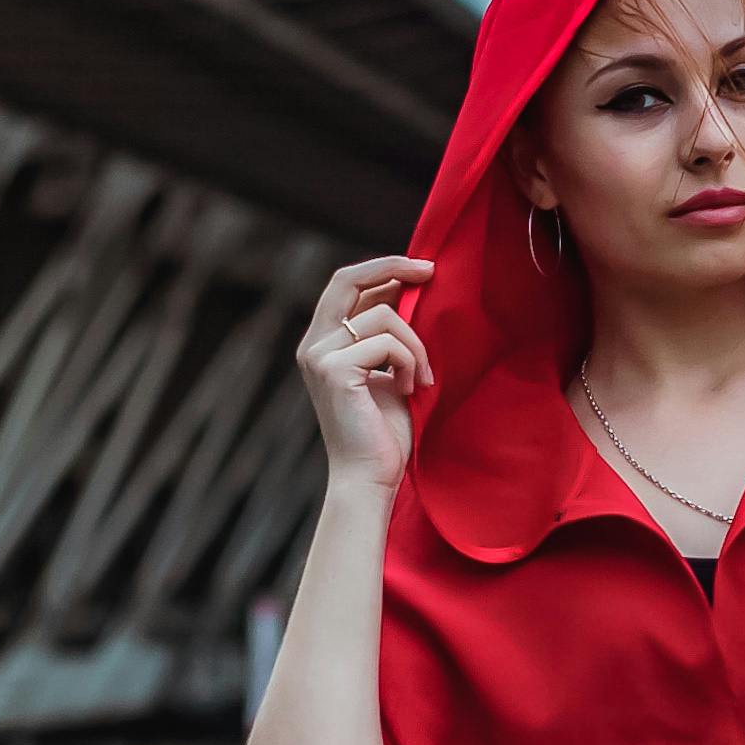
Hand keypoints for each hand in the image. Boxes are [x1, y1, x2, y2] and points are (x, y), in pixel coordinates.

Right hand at [297, 256, 434, 494]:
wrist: (369, 477)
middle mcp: (313, 345)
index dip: (383, 267)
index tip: (423, 267)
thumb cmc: (383, 431)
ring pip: (383, 316)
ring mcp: (319, 357)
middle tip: (432, 271)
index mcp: (322, 342)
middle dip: (394, 267)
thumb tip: (407, 287)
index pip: (346, 283)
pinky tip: (410, 389)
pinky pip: (387, 343)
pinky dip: (410, 362)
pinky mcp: (334, 371)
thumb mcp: (387, 370)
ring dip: (416, 345)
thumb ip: (387, 333)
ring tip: (421, 378)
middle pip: (349, 279)